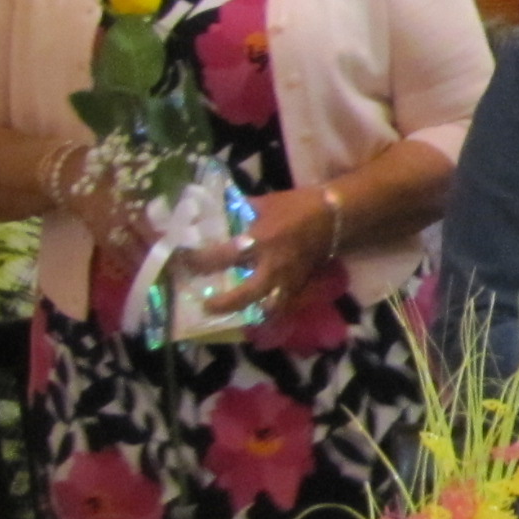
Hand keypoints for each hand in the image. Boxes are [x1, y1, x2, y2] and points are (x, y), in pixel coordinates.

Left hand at [182, 186, 336, 321]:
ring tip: (236, 316)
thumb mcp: (264, 203)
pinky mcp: (301, 284)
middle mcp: (272, 265)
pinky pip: (284, 304)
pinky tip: (260, 313)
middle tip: (206, 306)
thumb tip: (216, 214)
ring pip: (269, 307)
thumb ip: (239, 212)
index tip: (184, 262)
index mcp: (260, 240)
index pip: (223, 256)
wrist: (333, 215)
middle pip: (246, 294)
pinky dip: (271, 311)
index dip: (199, 261)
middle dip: (225, 304)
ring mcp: (288, 278)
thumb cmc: (296, 206)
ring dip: (251, 314)